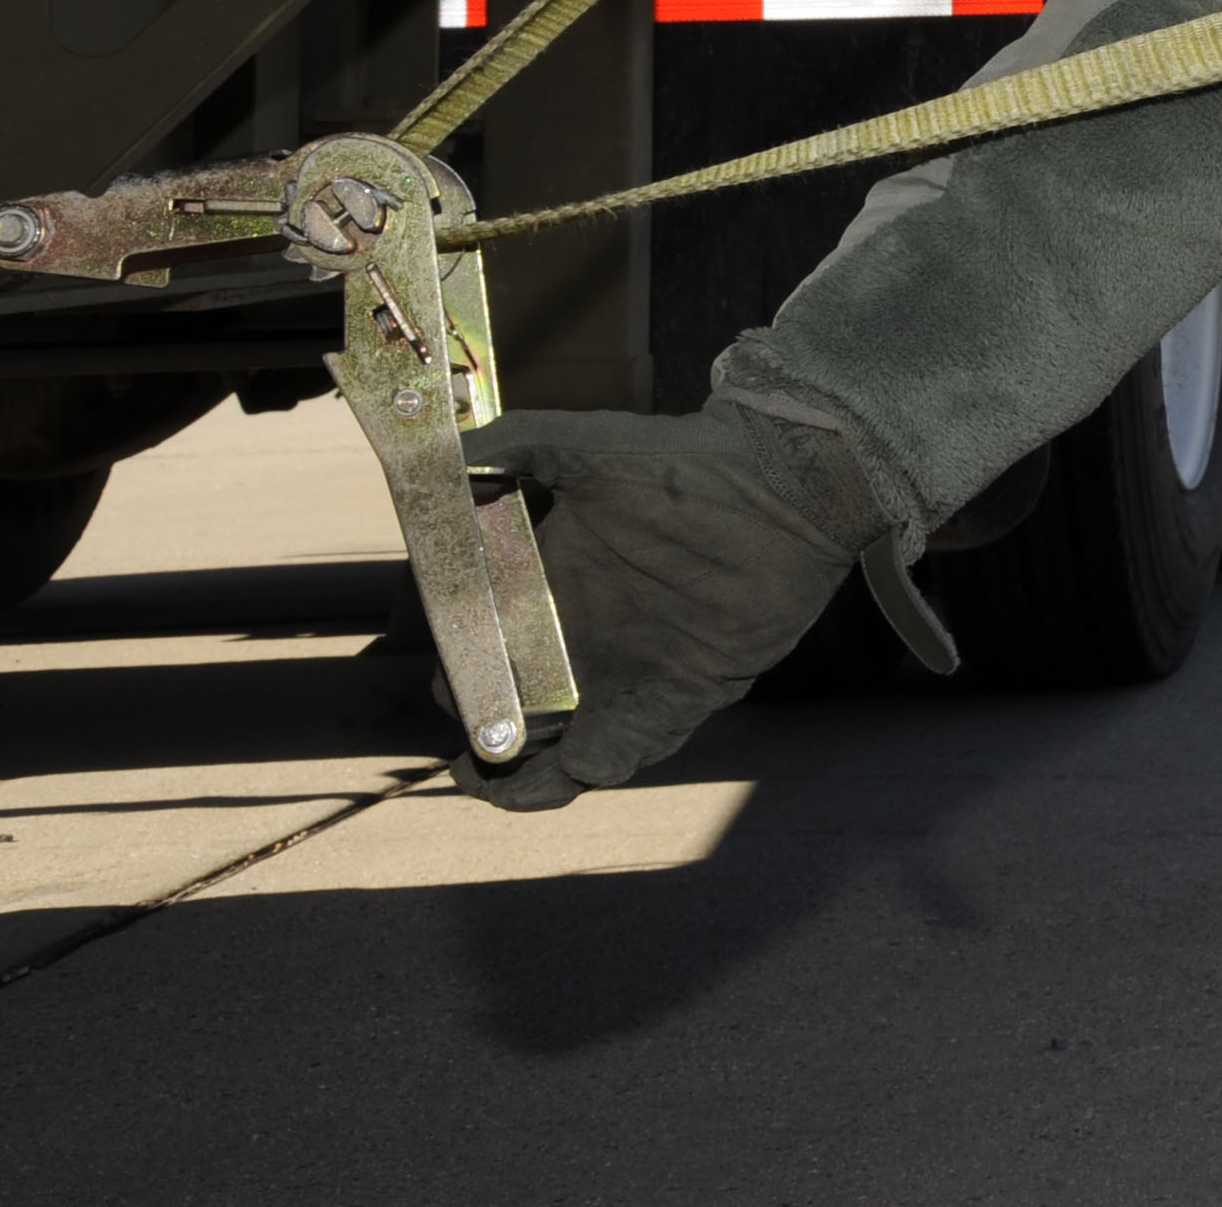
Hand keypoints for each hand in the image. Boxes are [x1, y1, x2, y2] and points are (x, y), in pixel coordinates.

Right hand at [448, 398, 882, 810]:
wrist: (781, 487)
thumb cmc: (684, 462)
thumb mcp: (588, 446)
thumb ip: (514, 445)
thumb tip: (441, 454)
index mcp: (550, 585)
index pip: (482, 643)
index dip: (457, 660)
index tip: (444, 662)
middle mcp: (582, 638)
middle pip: (507, 701)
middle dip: (480, 716)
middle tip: (468, 712)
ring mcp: (625, 674)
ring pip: (550, 747)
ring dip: (512, 768)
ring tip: (479, 773)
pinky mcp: (673, 701)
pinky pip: (614, 758)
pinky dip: (575, 776)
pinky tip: (554, 771)